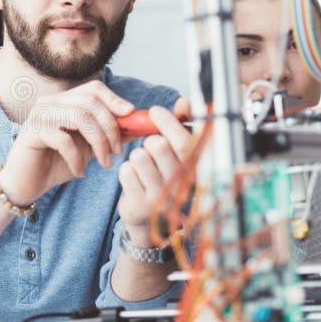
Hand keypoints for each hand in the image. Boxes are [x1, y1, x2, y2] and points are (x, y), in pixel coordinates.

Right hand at [0, 80, 134, 205]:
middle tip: (118, 151)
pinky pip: (63, 140)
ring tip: (104, 162)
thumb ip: (110, 135)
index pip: (94, 89)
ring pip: (79, 117)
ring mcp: (39, 115)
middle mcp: (50, 102)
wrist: (27, 184)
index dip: (115, 100)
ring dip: (98, 142)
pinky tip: (79, 172)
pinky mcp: (31, 132)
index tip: (131, 116)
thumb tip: (140, 125)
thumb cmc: (58, 163)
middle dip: (110, 127)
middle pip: (90, 102)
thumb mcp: (90, 148)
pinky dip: (76, 159)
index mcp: (64, 100)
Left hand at [117, 98, 191, 246]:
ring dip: (136, 156)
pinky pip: (126, 171)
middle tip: (150, 147)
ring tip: (142, 164)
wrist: (151, 219)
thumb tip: (184, 102)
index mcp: (194, 170)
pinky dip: (126, 170)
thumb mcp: (176, 154)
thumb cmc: (164, 178)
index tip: (155, 111)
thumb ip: (180, 127)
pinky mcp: (141, 204)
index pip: (182, 140)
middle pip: (158, 146)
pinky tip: (134, 177)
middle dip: (149, 141)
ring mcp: (162, 197)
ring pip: (139, 157)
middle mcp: (182, 185)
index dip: (167, 122)